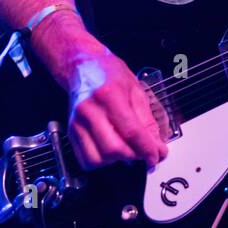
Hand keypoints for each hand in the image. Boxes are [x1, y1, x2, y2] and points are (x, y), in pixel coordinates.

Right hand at [64, 47, 168, 170]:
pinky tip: (112, 152)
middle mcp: (90, 111)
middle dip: (133, 157)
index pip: (131, 131)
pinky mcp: (70, 132)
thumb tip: (156, 146)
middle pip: (113, 149)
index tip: (156, 156)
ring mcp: (77, 123)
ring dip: (117, 161)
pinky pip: (85, 159)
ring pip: (97, 159)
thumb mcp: (136, 90)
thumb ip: (147, 120)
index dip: (147, 149)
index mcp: (109, 95)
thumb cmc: (109, 73)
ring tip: (127, 150)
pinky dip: (102, 162)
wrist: (83, 66)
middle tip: (144, 153)